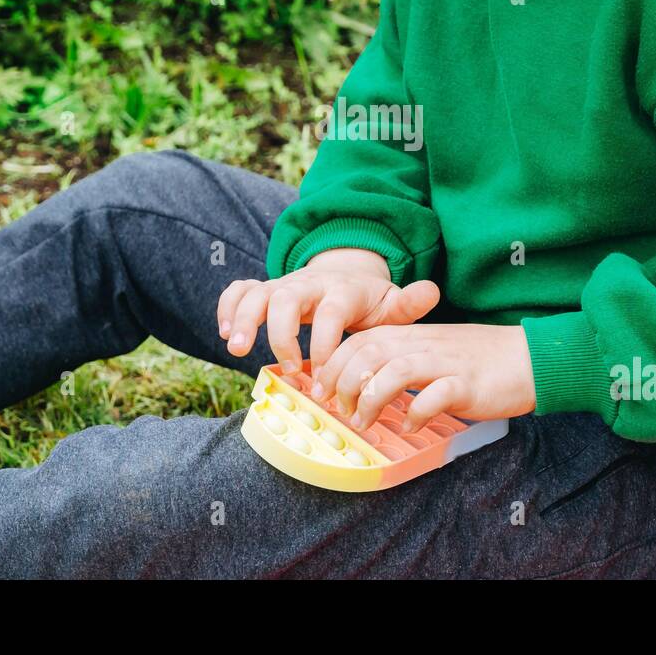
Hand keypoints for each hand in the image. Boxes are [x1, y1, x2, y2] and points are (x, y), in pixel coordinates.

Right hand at [216, 249, 440, 374]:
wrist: (347, 276)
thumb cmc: (369, 303)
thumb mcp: (390, 305)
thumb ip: (408, 304)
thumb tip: (432, 291)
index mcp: (342, 290)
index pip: (330, 313)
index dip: (324, 344)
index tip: (321, 378)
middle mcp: (309, 284)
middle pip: (287, 297)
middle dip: (280, 332)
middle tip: (285, 367)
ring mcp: (284, 286)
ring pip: (257, 292)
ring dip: (243, 319)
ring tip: (235, 348)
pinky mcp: (266, 291)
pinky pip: (239, 290)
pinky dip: (227, 307)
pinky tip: (224, 334)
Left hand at [310, 323, 536, 430]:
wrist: (529, 357)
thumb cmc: (478, 359)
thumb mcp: (432, 351)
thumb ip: (400, 360)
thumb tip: (364, 384)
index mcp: (412, 334)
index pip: (360, 340)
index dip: (333, 365)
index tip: (321, 391)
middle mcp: (424, 344)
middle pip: (369, 353)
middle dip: (344, 383)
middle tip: (339, 410)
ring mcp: (445, 363)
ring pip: (395, 371)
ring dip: (372, 399)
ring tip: (365, 422)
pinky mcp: (467, 384)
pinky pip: (434, 396)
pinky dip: (415, 412)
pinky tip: (410, 425)